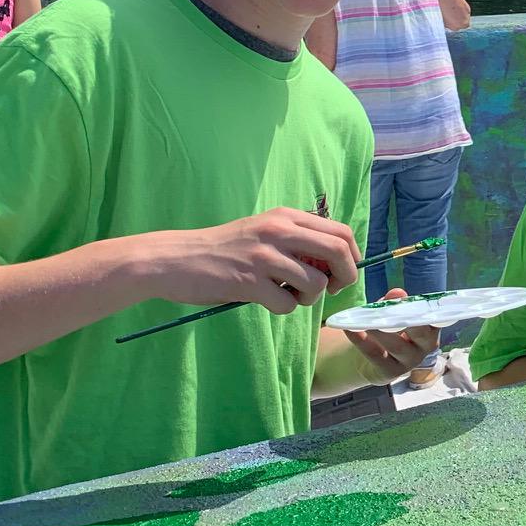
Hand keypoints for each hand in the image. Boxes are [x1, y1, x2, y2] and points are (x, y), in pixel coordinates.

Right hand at [149, 208, 359, 313]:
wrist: (174, 259)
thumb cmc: (224, 249)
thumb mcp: (263, 232)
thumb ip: (296, 241)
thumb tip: (334, 264)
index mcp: (285, 217)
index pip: (341, 232)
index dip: (351, 257)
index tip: (340, 272)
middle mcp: (278, 231)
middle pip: (338, 253)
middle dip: (343, 277)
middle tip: (329, 289)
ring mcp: (263, 256)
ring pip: (315, 283)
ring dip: (308, 297)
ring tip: (288, 294)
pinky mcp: (248, 282)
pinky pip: (287, 304)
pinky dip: (284, 308)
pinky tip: (266, 300)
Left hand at [340, 289, 440, 382]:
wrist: (374, 358)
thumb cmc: (391, 330)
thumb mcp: (393, 314)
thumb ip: (395, 304)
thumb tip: (397, 292)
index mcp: (431, 329)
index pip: (435, 319)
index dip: (425, 309)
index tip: (410, 300)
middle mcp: (424, 347)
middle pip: (420, 334)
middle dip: (406, 320)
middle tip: (390, 310)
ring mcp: (409, 362)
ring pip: (396, 346)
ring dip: (381, 331)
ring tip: (365, 321)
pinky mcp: (390, 372)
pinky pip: (376, 355)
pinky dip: (362, 341)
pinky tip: (350, 330)